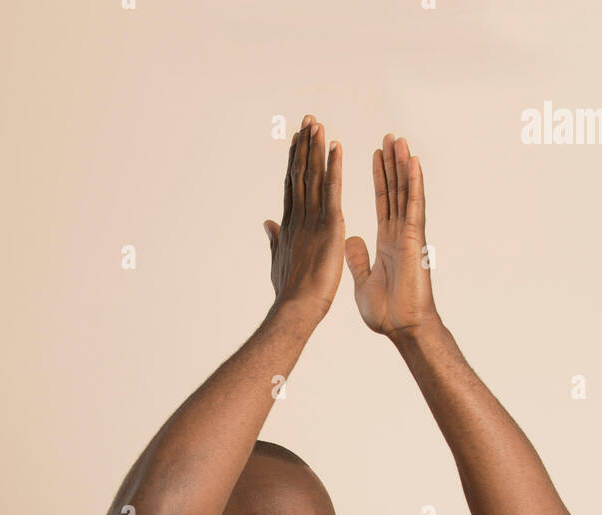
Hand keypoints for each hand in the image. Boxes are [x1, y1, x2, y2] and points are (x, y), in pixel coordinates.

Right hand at [263, 114, 344, 322]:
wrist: (297, 307)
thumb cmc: (289, 294)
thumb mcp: (278, 261)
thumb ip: (274, 239)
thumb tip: (267, 223)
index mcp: (290, 226)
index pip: (293, 187)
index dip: (295, 162)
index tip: (297, 141)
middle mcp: (298, 217)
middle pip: (300, 174)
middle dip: (304, 146)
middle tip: (308, 120)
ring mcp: (312, 219)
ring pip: (313, 177)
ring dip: (316, 148)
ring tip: (318, 124)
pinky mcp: (329, 225)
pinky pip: (332, 190)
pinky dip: (333, 167)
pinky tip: (335, 146)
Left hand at [345, 134, 438, 337]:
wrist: (402, 328)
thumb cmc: (386, 311)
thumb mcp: (362, 281)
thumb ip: (358, 259)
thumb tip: (350, 241)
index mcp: (387, 241)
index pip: (383, 201)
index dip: (380, 178)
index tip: (375, 155)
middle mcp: (399, 233)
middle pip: (395, 191)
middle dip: (391, 164)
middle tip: (388, 137)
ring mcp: (408, 234)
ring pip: (406, 192)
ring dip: (403, 165)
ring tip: (399, 140)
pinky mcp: (413, 239)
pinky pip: (413, 205)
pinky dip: (414, 182)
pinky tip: (412, 162)